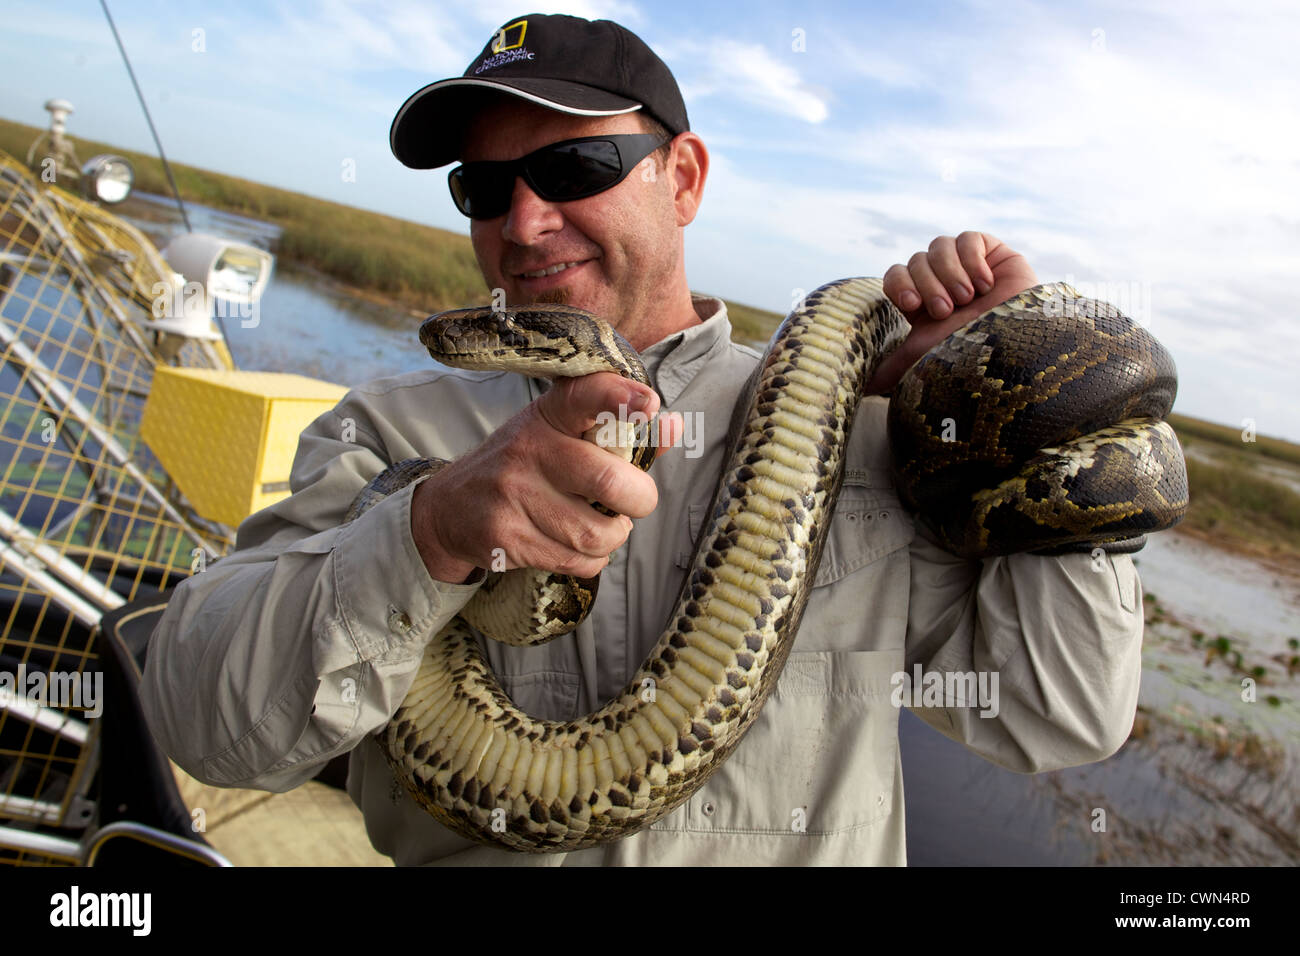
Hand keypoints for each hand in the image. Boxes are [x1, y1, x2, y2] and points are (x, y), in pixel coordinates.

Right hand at [410, 372, 680, 583]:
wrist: (449, 510)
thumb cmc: (522, 467)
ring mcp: (513, 497)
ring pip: (595, 533)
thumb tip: (674, 427)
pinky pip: (576, 561)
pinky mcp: (505, 539)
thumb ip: (619, 432)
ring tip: (603, 526)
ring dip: (613, 536)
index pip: (584, 397)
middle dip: (640, 501)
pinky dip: (590, 560)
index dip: (620, 397)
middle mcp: (528, 450)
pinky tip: (575, 545)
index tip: (650, 404)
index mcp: (547, 416)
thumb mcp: (560, 436)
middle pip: (609, 483)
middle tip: (636, 503)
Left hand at [866, 231, 1038, 393]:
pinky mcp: (992, 252)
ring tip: (967, 298)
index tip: (912, 304)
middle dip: (929, 285)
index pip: (895, 275)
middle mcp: (942, 281)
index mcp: (922, 302)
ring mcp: (967, 264)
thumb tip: (864, 387)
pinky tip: (985, 284)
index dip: (899, 284)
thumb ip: (893, 366)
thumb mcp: (924, 359)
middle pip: (916, 261)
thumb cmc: (971, 357)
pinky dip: (972, 260)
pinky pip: (968, 239)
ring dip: (949, 273)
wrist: (1016, 348)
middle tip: (947, 311)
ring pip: (938, 247)